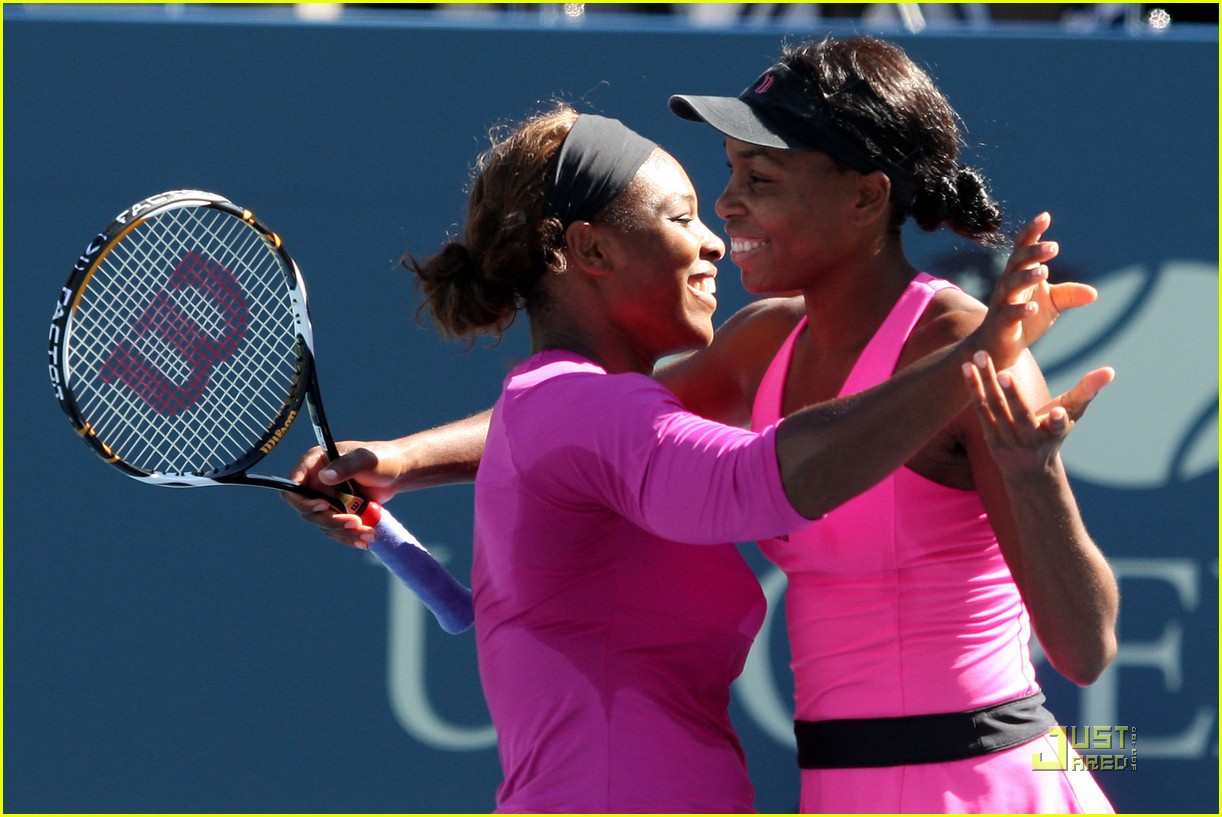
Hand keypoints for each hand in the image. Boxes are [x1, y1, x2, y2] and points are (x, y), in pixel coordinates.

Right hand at [281, 440, 407, 548]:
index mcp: (315, 463)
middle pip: (308, 510)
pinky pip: (336, 530)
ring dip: (344, 532)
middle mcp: (315, 482)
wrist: (398, 473)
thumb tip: (324, 477)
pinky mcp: (337, 512)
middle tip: (355, 522)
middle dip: (331, 520)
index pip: (293, 485)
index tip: (324, 505)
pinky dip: (350, 536)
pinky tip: (364, 540)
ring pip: (324, 523)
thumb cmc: (382, 458)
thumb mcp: (366, 460)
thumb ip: (346, 466)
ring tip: (369, 533)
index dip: (303, 499)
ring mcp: (325, 498)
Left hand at [964, 352, 1114, 472]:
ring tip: (978, 357)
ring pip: (995, 410)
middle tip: (1003, 371)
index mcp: (1054, 433)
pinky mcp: (989, 437)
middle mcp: (1030, 440)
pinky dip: (973, 389)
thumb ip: (1088, 391)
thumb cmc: (1054, 431)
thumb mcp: (1072, 414)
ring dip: (984, 383)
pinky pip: (980, 410)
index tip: (1056, 414)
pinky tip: (966, 368)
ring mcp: (1007, 440)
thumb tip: (1111, 370)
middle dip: (1012, 394)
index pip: (1057, 428)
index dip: (1056, 421)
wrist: (1028, 468)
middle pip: (1019, 415)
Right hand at [974, 213, 1097, 368]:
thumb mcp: (1050, 304)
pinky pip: (1009, 314)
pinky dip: (1020, 310)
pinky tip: (1034, 307)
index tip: (1045, 217)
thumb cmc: (1024, 319)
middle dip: (1033, 253)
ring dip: (1026, 277)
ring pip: (1010, 284)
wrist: (999, 345)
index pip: (1023, 248)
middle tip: (1054, 247)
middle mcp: (1008, 284)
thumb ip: (1068, 295)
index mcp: (1019, 274)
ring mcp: (1002, 303)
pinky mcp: (1001, 323)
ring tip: (1043, 272)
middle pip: (1017, 262)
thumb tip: (1093, 293)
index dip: (1032, 232)